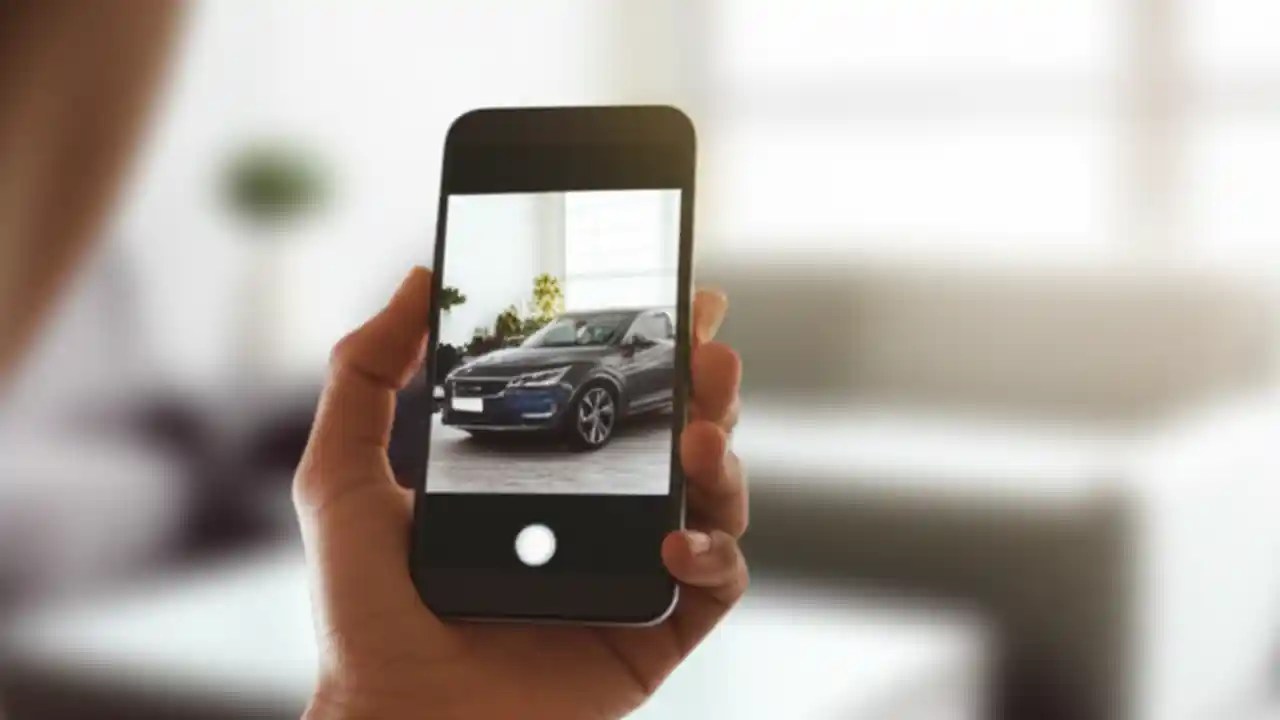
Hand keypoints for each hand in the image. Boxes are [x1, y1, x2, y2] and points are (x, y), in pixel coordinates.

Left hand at [294, 267, 745, 718]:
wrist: (398, 718)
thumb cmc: (367, 612)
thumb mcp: (343, 475)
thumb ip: (365, 372)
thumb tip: (414, 284)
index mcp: (543, 478)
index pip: (618, 399)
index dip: (657, 349)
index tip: (681, 301)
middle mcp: (598, 518)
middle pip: (682, 435)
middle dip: (708, 388)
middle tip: (710, 352)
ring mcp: (632, 573)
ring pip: (715, 499)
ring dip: (723, 458)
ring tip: (701, 435)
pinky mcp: (655, 633)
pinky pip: (717, 583)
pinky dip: (713, 553)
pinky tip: (673, 539)